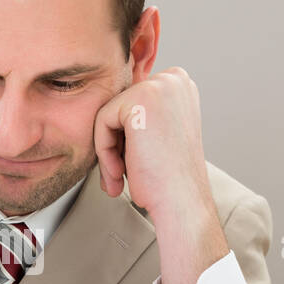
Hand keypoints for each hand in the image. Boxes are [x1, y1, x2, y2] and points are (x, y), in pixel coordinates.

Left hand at [92, 66, 212, 224]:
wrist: (181, 202)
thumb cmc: (169, 179)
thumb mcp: (157, 136)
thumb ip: (139, 116)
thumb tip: (113, 108)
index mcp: (180, 86)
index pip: (130, 104)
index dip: (126, 139)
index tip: (132, 164)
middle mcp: (174, 80)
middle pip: (119, 108)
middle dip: (115, 145)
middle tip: (122, 175)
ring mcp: (160, 85)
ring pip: (108, 115)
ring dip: (108, 151)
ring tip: (120, 177)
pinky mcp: (141, 98)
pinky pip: (102, 121)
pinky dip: (104, 151)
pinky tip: (120, 172)